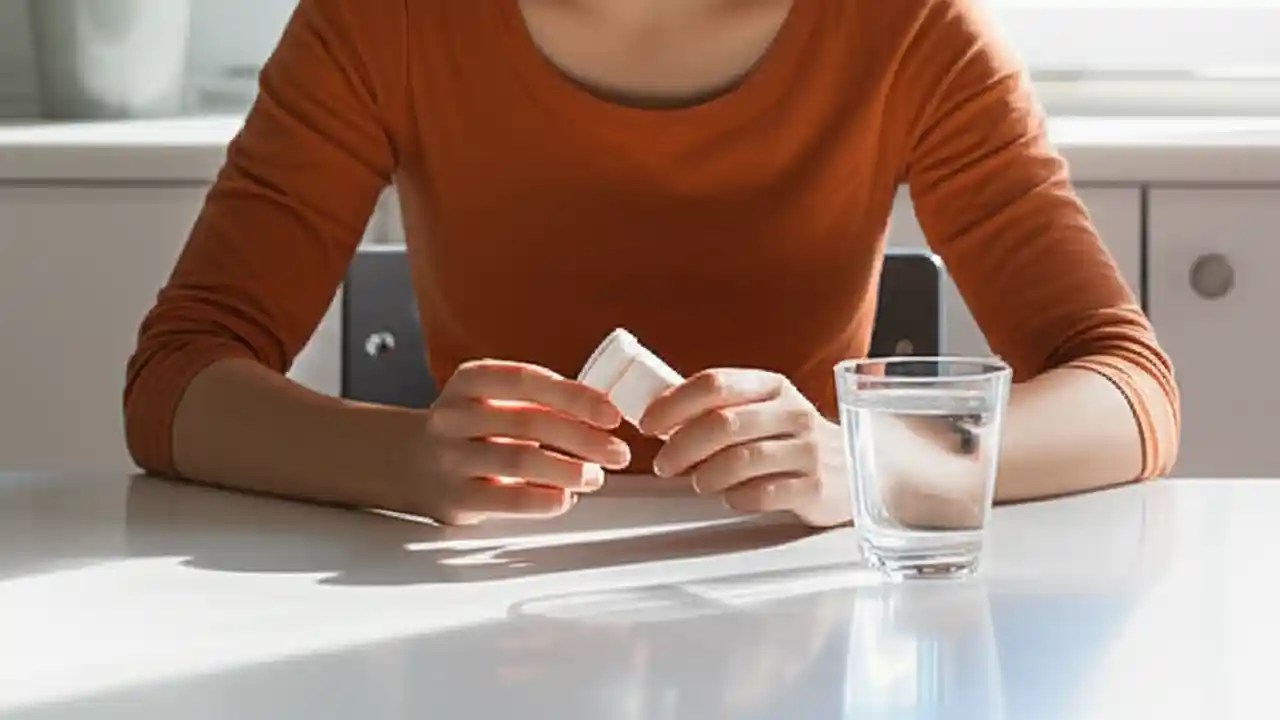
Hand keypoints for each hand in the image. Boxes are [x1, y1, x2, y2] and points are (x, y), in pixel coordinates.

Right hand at [399, 361, 630, 524]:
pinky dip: (544, 500)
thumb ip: (540, 402)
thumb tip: (604, 418)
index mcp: (470, 380)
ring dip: (569, 471)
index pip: (527, 380)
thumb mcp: (493, 399)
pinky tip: (565, 498)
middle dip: (584, 439)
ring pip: (519, 461)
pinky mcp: (454, 498)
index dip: (574, 396)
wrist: (407, 462)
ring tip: (596, 477)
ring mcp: (450, 457)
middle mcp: (454, 415)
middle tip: (619, 452)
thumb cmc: (471, 428)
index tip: (611, 414)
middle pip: (529, 423)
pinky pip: (506, 500)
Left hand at [640, 369, 851, 527]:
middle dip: (681, 446)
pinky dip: (735, 498)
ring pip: (739, 461)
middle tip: (663, 465)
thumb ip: (718, 408)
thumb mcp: (763, 410)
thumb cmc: (791, 439)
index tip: (647, 423)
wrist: (858, 467)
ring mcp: (807, 450)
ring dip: (705, 475)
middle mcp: (792, 412)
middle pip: (722, 423)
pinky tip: (732, 497)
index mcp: (772, 386)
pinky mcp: (815, 487)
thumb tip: (657, 415)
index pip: (714, 383)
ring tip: (698, 482)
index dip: (673, 403)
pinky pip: (761, 494)